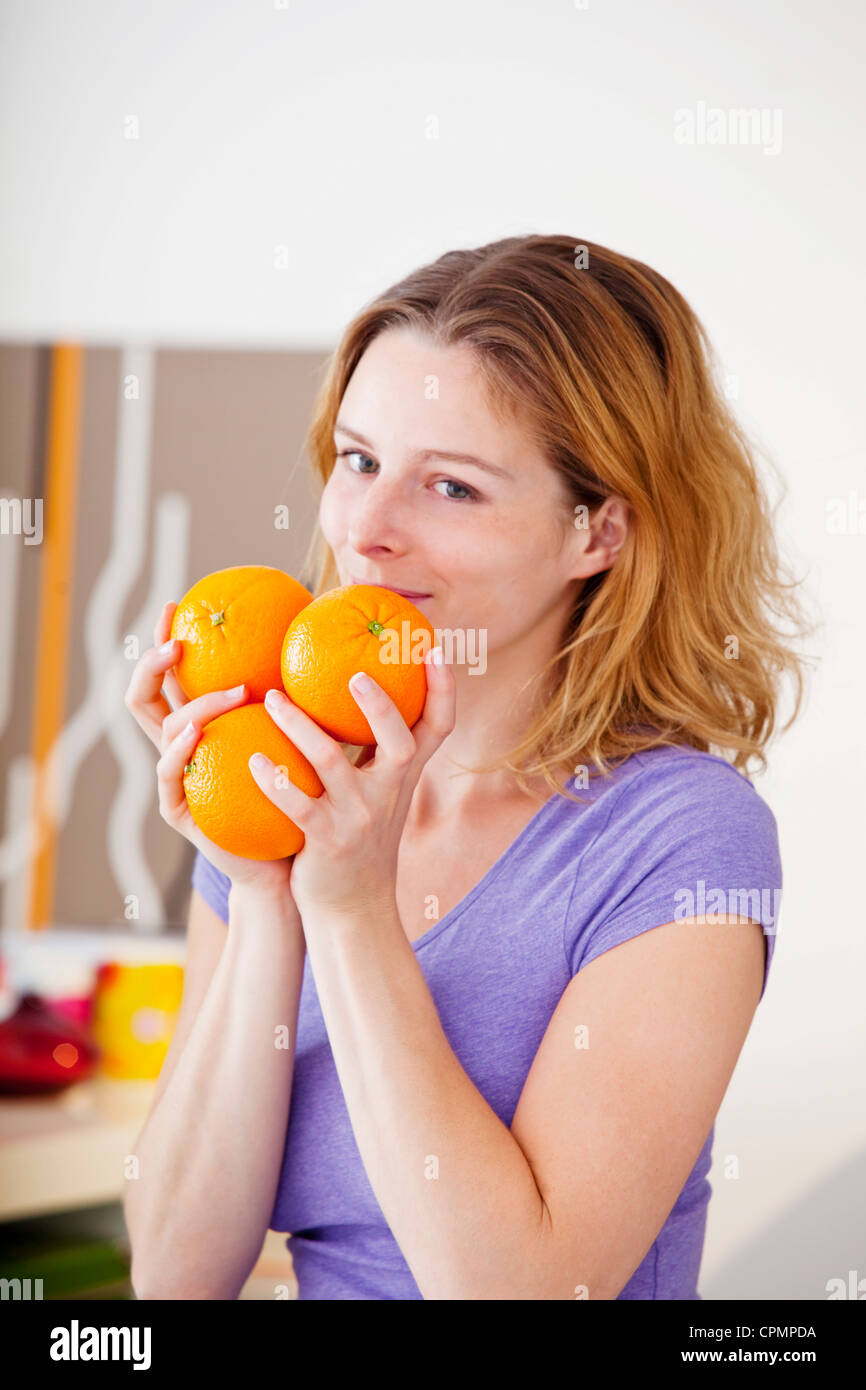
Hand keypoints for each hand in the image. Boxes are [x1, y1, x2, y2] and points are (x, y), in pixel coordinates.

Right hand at [123, 600, 294, 894]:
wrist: (293, 862)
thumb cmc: (301, 794)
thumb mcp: (301, 737)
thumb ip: (303, 696)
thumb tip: (333, 639)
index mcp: (207, 724)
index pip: (175, 675)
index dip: (167, 639)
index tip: (179, 603)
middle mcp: (185, 746)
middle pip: (147, 695)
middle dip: (154, 662)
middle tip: (179, 640)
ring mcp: (179, 778)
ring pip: (164, 729)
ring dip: (198, 704)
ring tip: (233, 691)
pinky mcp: (182, 811)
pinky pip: (170, 776)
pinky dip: (179, 752)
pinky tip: (195, 736)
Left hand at [249, 647, 455, 922]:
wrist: (353, 909)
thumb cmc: (358, 839)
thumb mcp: (379, 794)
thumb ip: (373, 750)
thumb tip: (354, 687)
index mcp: (404, 777)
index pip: (439, 728)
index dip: (443, 690)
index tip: (432, 648)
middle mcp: (389, 794)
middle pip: (401, 743)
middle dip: (381, 706)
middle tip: (355, 673)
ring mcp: (360, 819)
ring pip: (332, 764)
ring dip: (300, 727)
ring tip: (271, 699)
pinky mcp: (326, 843)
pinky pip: (298, 806)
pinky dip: (275, 781)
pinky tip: (253, 760)